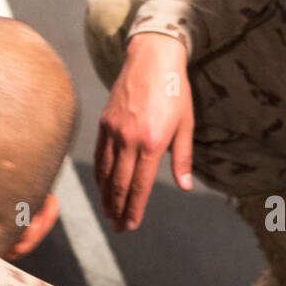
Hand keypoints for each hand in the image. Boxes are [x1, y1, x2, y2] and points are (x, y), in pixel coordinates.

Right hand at [95, 33, 193, 231]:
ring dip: (106, 195)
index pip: (140, 185)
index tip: (131, 225)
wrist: (152, 58)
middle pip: (119, 183)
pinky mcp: (105, 121)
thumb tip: (184, 186)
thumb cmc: (175, 90)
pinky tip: (102, 184)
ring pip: (105, 171)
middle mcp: (129, 139)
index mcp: (151, 142)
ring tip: (108, 212)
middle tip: (118, 227)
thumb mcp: (186, 124)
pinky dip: (99, 173)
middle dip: (118, 208)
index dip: (135, 208)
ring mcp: (113, 130)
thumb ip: (182, 157)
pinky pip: (99, 154)